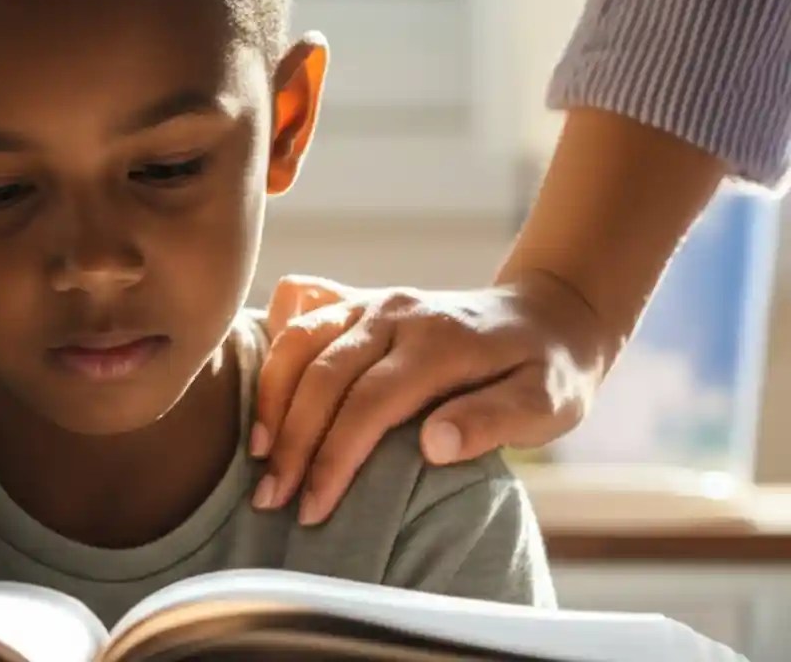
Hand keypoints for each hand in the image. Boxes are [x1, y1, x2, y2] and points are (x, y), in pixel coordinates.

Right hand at [251, 273, 608, 525]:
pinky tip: (263, 388)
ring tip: (259, 456)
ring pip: (300, 340)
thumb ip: (492, 422)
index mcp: (441, 342)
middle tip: (272, 498)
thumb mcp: (546, 404)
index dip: (334, 457)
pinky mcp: (360, 300)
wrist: (549, 314)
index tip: (313, 507)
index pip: (370, 403)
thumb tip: (431, 445)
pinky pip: (301, 311)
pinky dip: (275, 346)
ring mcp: (374, 302)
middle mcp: (397, 313)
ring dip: (271, 399)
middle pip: (323, 374)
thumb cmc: (547, 370)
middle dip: (292, 440)